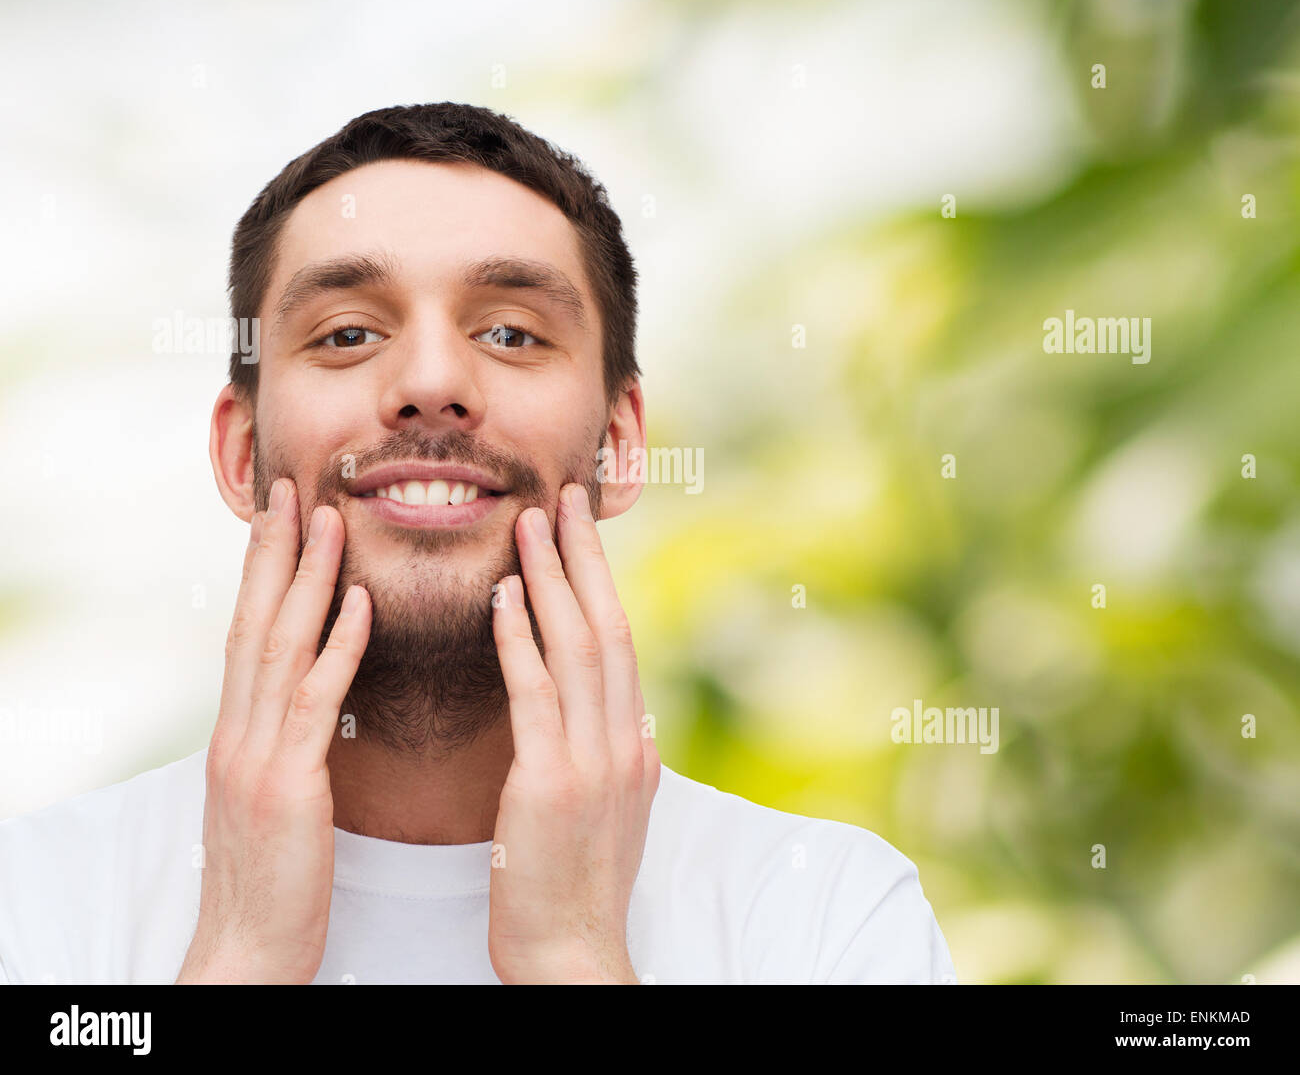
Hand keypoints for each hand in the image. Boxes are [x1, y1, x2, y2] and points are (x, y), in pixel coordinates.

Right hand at [176, 478, 370, 983]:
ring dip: (307, 577)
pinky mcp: (286, 787)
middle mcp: (239, 732)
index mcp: (240, 733)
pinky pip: (315, 702)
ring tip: (329, 518)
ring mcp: (256, 756)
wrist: (248, 952)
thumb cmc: (275, 878)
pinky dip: (338, 646)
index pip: (250, 633)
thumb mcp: (274, 797)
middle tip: (295, 487)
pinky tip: (361, 603)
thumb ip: (287, 741)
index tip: (285, 515)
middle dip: (276, 551)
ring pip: (280, 645)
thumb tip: (309, 699)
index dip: (266, 571)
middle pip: (255, 621)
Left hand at [488, 482, 659, 984]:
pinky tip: (501, 599)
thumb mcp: (620, 816)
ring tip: (530, 523)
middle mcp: (625, 740)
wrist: (572, 954)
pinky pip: (536, 695)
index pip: (621, 642)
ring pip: (578, 646)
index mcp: (635, 744)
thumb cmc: (580, 887)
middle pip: (609, 626)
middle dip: (584, 558)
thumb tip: (645, 725)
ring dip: (552, 580)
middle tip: (563, 499)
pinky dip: (521, 641)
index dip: (601, 582)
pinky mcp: (550, 782)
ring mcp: (593, 759)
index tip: (581, 534)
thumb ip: (632, 763)